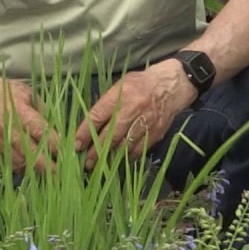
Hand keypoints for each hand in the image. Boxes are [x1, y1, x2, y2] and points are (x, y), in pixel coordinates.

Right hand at [0, 70, 57, 172]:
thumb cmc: (6, 93)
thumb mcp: (28, 93)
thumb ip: (43, 110)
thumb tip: (56, 129)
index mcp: (19, 112)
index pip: (40, 131)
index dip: (54, 144)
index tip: (67, 152)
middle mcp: (8, 129)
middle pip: (31, 153)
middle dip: (48, 164)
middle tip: (61, 171)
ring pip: (21, 162)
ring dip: (36, 169)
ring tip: (50, 173)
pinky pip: (10, 164)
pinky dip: (23, 168)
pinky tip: (33, 169)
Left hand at [74, 60, 196, 169]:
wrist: (171, 86)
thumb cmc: (141, 84)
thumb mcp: (120, 85)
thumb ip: (106, 104)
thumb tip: (89, 125)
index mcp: (121, 95)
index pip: (98, 116)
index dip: (85, 133)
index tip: (76, 145)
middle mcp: (133, 109)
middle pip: (110, 136)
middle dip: (95, 151)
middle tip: (86, 163)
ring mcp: (145, 123)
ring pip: (124, 146)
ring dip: (110, 158)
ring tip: (99, 165)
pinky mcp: (155, 133)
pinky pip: (138, 150)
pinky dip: (127, 157)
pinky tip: (119, 159)